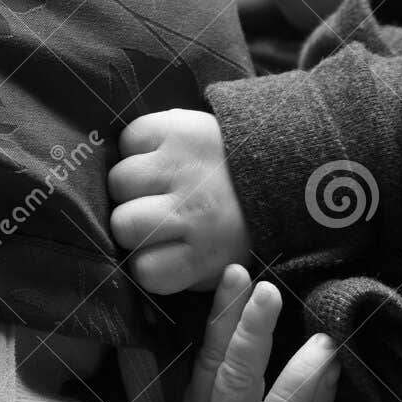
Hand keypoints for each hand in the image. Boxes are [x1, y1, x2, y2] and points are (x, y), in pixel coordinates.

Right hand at [109, 109, 249, 294]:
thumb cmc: (242, 225)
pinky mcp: (175, 127)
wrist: (282, 168)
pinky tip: (161, 156)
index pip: (144, 271)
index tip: (161, 253)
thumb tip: (139, 269)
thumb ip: (183, 275)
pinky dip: (137, 146)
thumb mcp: (223, 265)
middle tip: (155, 215)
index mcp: (205, 253)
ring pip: (119, 181)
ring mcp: (180, 167)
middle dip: (133, 223)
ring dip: (131, 185)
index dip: (148, 263)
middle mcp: (190, 210)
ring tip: (156, 185)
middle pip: (123, 226)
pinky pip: (129, 139)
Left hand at [183, 266, 338, 401]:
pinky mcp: (188, 399)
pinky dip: (214, 323)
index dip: (306, 372)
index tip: (328, 341)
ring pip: (210, 359)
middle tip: (267, 293)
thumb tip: (331, 360)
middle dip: (253, 332)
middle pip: (236, 377)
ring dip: (225, 314)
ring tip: (237, 274)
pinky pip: (201, 357)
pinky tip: (228, 292)